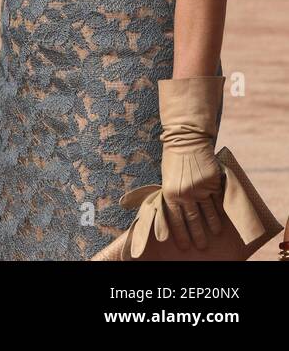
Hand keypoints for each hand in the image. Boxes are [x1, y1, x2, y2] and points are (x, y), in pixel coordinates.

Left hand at [157, 76, 224, 249]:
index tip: (183, 245)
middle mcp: (185, 194)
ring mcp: (200, 189)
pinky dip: (219, 211)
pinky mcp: (213, 183)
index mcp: (169, 193)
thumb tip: (172, 212)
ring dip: (211, 225)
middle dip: (196, 235)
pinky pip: (217, 201)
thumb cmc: (172, 159)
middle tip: (201, 247)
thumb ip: (170, 195)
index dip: (179, 234)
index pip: (174, 219)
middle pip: (192, 220)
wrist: (185, 139)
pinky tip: (221, 219)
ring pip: (207, 212)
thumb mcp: (166, 178)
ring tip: (214, 234)